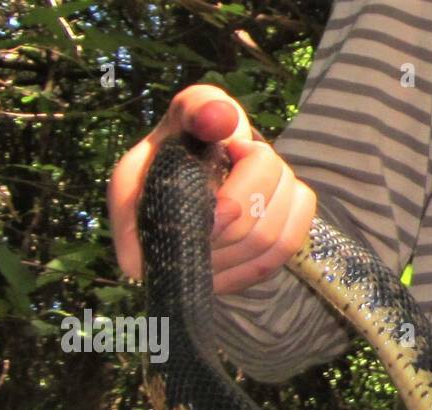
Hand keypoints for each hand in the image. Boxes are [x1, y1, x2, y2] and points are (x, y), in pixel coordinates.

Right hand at [107, 83, 315, 293]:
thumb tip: (221, 119)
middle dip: (263, 177)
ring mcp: (208, 279)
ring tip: (265, 165)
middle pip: (242, 231)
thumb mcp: (186, 113)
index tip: (238, 147)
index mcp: (136, 226)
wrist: (202, 169)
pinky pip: (286, 248)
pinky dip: (295, 209)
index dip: (236, 183)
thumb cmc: (188, 142)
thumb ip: (198, 107)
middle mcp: (171, 265)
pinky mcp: (241, 278)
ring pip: (268, 241)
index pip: (202, 221)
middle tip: (252, 149)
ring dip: (282, 190)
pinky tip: (282, 188)